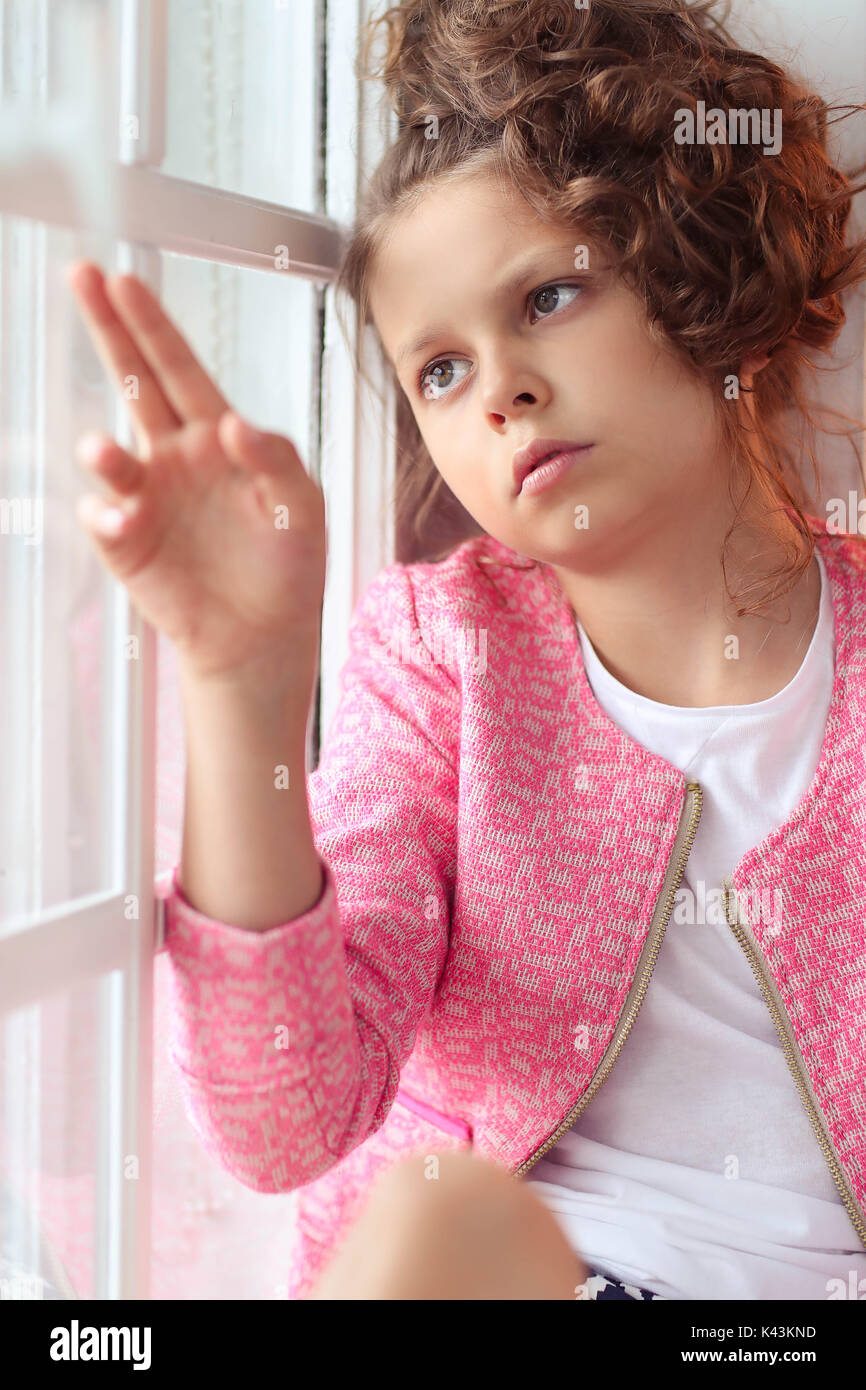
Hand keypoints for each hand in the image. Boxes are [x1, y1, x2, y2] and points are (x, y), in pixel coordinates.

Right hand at [67, 261, 325, 683]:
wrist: (264, 638)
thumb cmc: (288, 569)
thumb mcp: (303, 508)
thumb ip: (275, 459)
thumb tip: (234, 424)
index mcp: (218, 438)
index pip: (181, 370)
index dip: (153, 326)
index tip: (124, 280)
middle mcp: (174, 457)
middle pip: (134, 384)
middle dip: (108, 331)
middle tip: (80, 279)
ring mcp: (146, 497)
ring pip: (111, 456)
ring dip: (102, 451)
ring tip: (104, 452)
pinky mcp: (125, 542)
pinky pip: (102, 516)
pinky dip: (105, 514)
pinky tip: (122, 520)